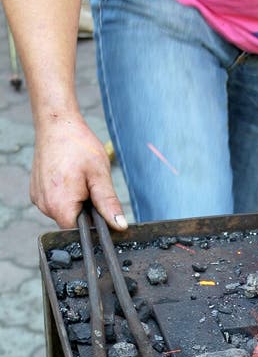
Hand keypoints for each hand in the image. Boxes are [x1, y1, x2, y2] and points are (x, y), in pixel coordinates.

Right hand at [30, 111, 127, 229]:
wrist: (57, 125)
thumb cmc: (78, 146)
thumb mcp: (99, 175)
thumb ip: (108, 203)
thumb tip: (120, 225)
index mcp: (59, 204)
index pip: (80, 231)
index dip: (94, 224)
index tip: (100, 208)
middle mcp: (44, 205)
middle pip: (72, 222)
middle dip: (85, 210)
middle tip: (90, 186)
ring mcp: (38, 199)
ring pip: (64, 212)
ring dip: (75, 202)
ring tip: (79, 179)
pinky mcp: (37, 193)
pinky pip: (55, 203)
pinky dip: (65, 195)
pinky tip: (69, 178)